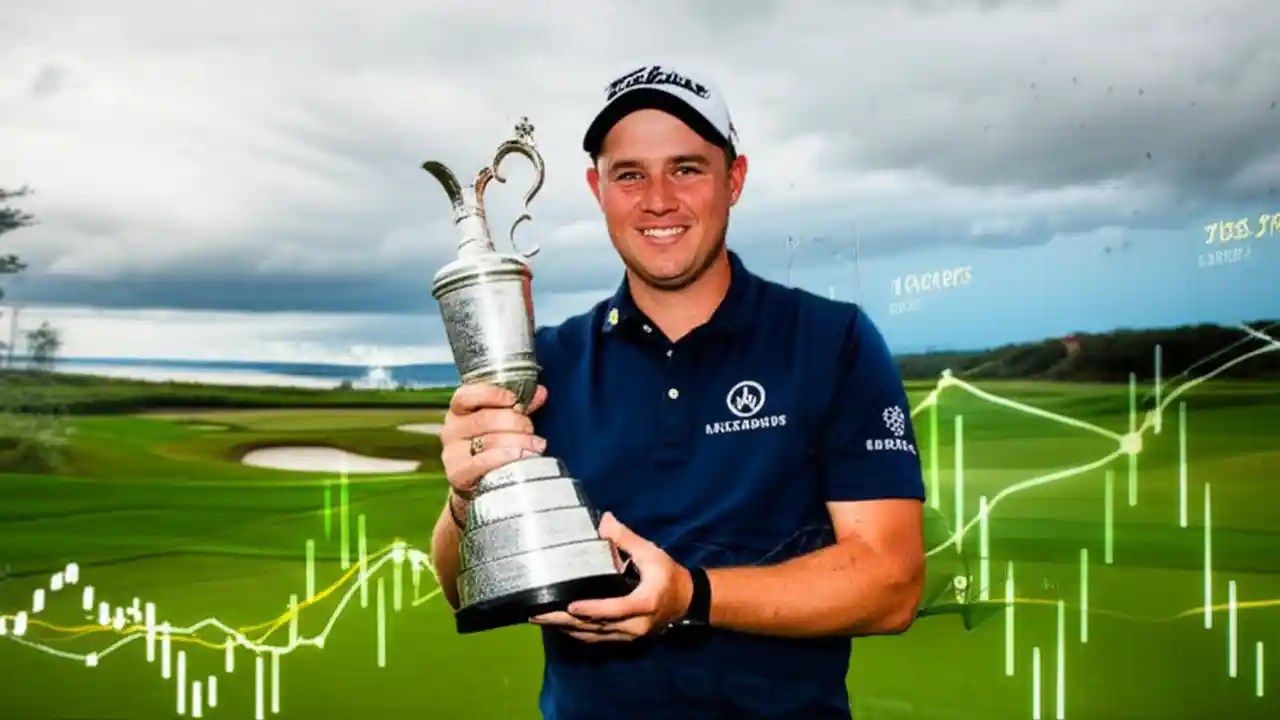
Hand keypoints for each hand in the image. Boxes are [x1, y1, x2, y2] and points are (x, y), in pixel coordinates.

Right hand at [439, 383, 547, 503]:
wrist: (477, 481)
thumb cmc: (490, 444)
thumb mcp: (502, 421)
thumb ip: (519, 405)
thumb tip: (540, 392)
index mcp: (459, 410)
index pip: (467, 395)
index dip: (491, 395)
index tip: (513, 399)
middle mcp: (452, 429)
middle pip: (486, 419)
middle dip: (516, 422)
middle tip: (531, 429)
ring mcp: (452, 452)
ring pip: (490, 440)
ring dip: (519, 441)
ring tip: (536, 445)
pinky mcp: (458, 474)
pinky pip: (484, 462)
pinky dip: (506, 457)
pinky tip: (523, 456)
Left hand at [530, 512, 692, 641]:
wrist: (685, 600)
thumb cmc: (667, 574)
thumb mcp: (651, 553)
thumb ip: (627, 538)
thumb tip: (605, 520)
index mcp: (643, 603)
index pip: (614, 609)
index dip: (592, 609)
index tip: (570, 607)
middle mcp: (635, 624)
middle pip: (596, 627)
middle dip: (565, 622)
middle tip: (537, 615)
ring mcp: (629, 635)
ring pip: (594, 636)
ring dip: (566, 629)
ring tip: (541, 620)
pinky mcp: (625, 638)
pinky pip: (598, 638)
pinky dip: (578, 633)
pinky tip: (560, 626)